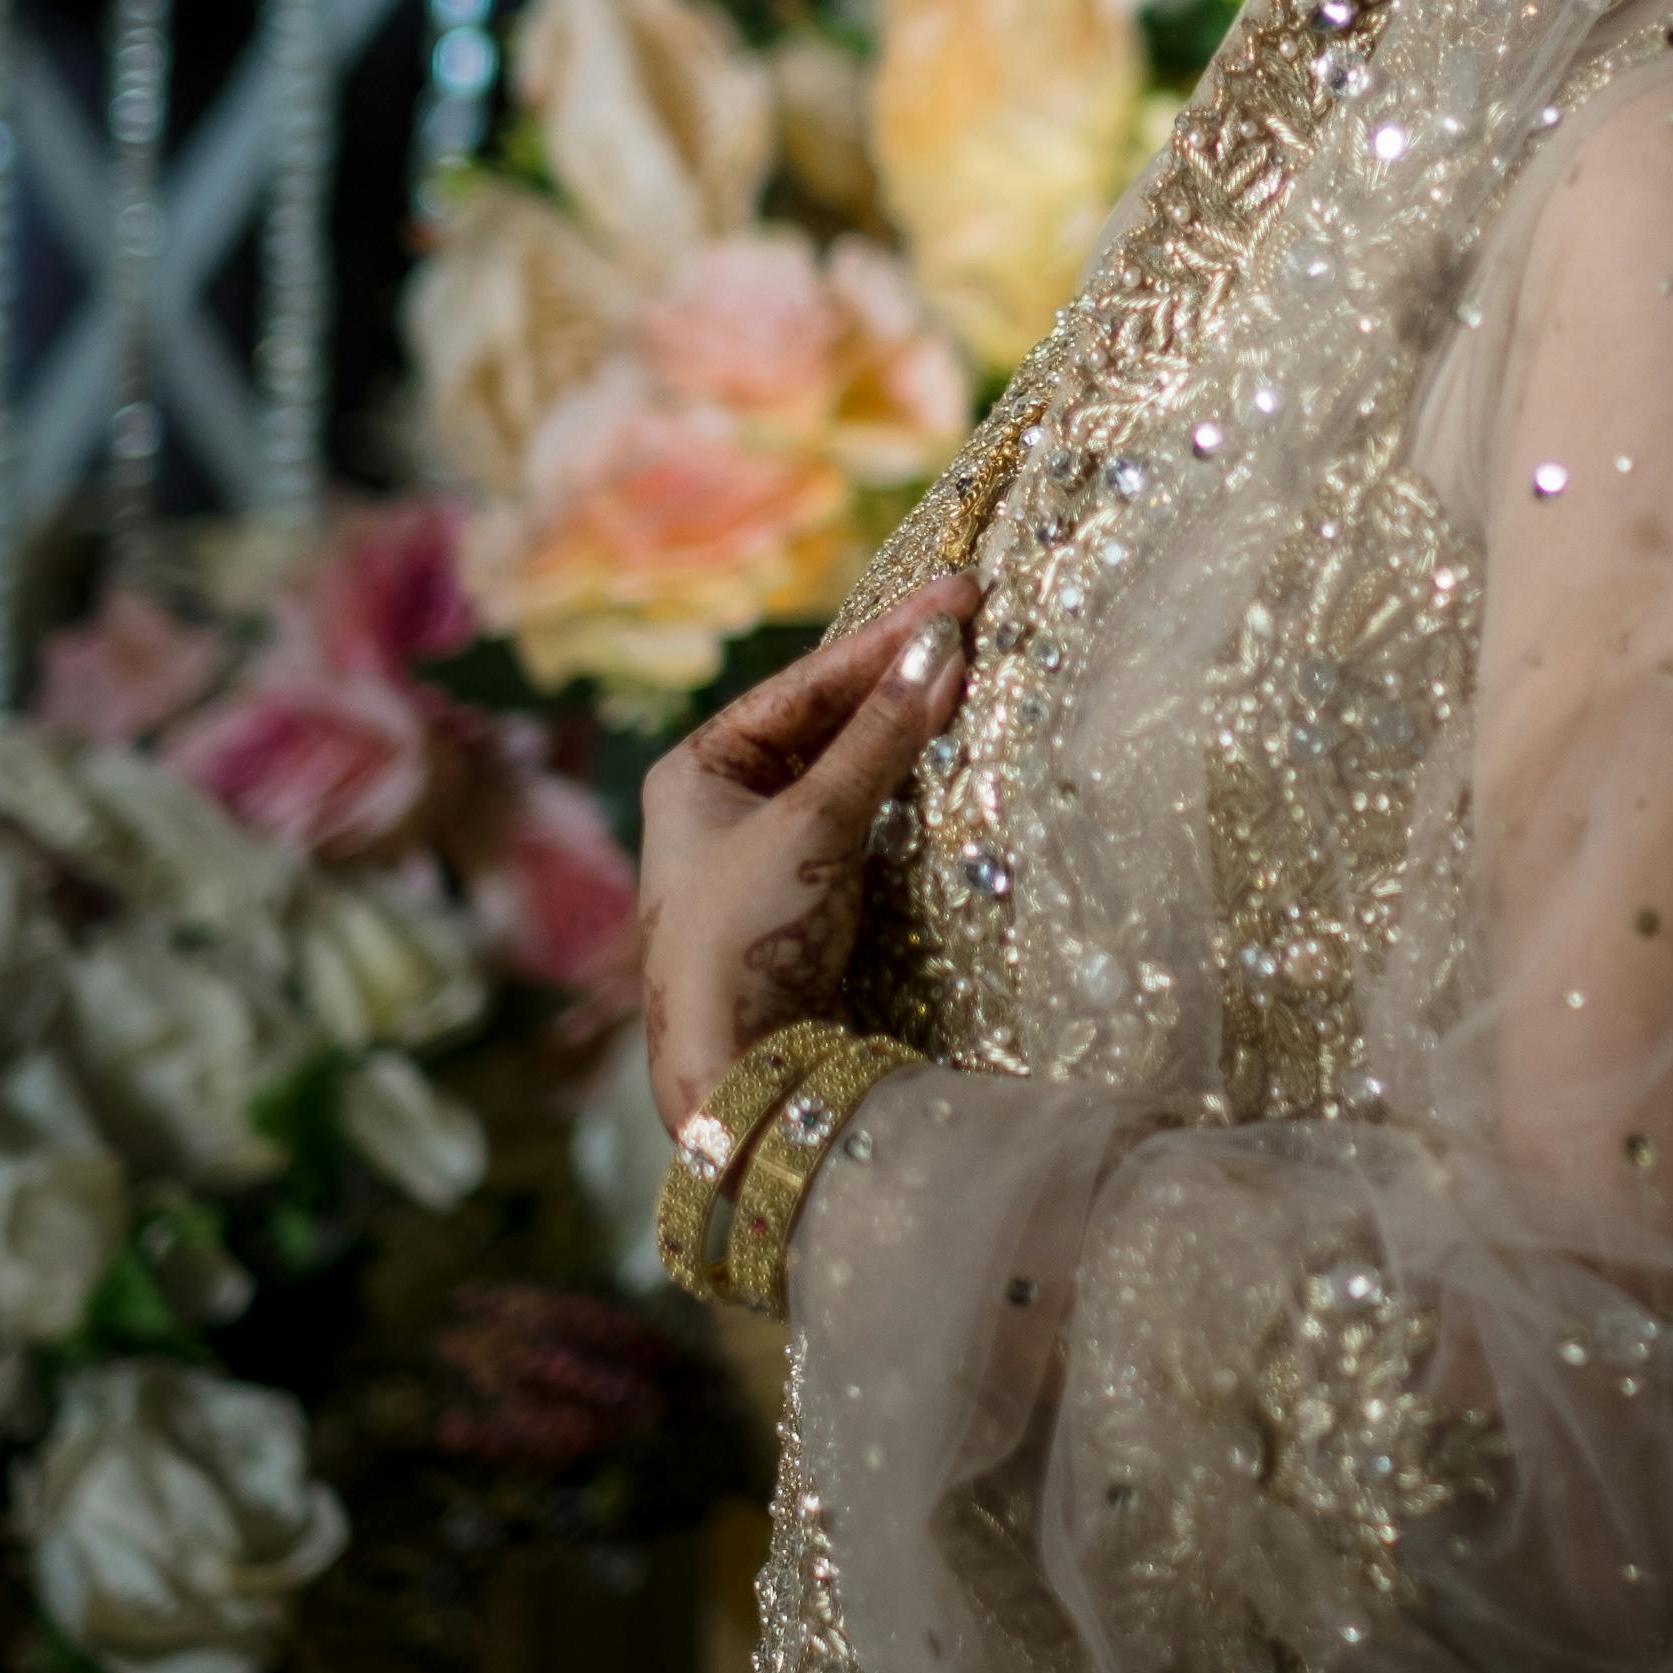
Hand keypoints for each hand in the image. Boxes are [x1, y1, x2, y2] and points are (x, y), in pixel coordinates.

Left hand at [637, 572, 975, 1131]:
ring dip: (904, 727)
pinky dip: (902, 782)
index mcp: (696, 767)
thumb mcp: (815, 825)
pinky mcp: (804, 891)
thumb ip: (880, 737)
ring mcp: (764, 845)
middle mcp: (724, 798)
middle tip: (976, 624)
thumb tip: (944, 647)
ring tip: (971, 674)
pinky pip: (860, 813)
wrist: (738, 1072)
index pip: (805, 683)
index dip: (884, 641)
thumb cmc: (748, 935)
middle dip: (897, 677)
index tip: (958, 600)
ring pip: (847, 765)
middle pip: (825, 718)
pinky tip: (944, 752)